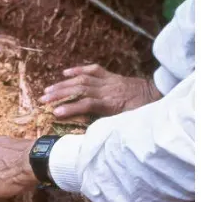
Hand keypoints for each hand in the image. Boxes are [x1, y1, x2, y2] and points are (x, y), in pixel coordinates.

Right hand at [40, 64, 160, 117]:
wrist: (157, 94)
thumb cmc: (144, 111)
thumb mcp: (129, 121)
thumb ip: (112, 124)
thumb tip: (94, 132)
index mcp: (112, 103)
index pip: (87, 104)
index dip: (71, 108)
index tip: (56, 113)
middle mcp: (107, 90)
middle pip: (80, 89)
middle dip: (60, 94)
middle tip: (43, 100)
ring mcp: (108, 81)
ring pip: (82, 79)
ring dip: (63, 84)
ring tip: (47, 90)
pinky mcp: (111, 76)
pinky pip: (93, 70)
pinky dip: (78, 70)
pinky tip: (65, 72)